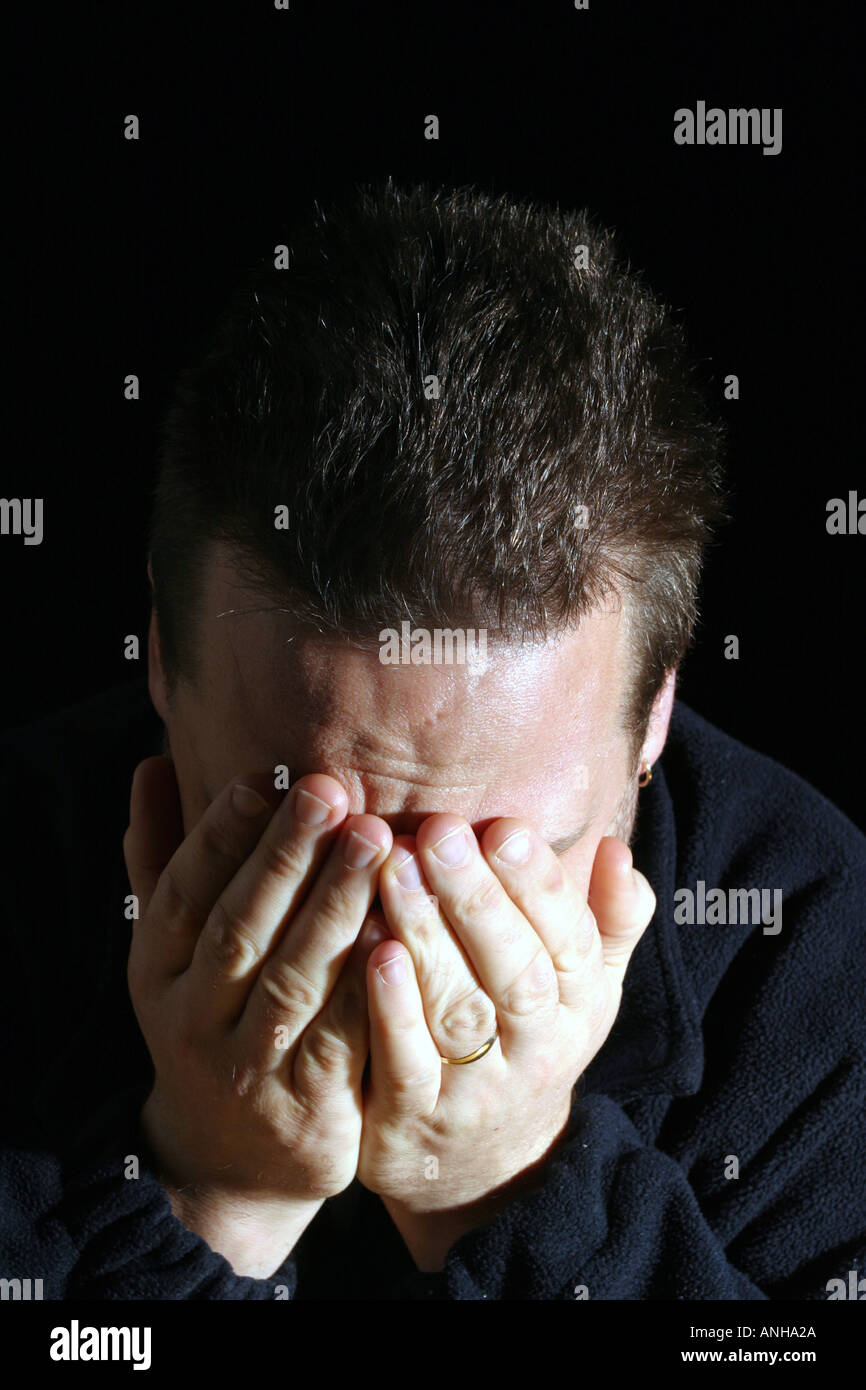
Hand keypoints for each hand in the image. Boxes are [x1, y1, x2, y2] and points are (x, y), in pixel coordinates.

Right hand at [123, 756, 391, 1276]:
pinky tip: (397, 937)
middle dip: (287, 857)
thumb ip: (163, 857)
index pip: (184, 892)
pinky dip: (367, 992)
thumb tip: (152, 763)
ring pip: (292, 980)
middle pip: (240, 929)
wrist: (229, 1159)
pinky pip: (340, 1043)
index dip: (222, 835)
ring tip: (376, 842)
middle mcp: (193, 1016)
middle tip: (332, 793)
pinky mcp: (309, 1107)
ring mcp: (249, 1066)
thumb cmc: (210, 1017)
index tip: (266, 776)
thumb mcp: (171, 949)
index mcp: (158, 968)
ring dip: (333, 908)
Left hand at [356, 817, 654, 1269]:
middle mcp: (535, 1048)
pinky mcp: (413, 1121)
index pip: (569, 939)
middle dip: (477, 897)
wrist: (484, 1168)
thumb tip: (619, 851)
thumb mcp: (584, 990)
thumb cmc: (527, 1042)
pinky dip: (391, 1010)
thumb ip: (609, 921)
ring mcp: (475, 1089)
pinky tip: (373, 953)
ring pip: (457, 1009)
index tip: (503, 827)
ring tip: (395, 870)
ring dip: (427, 937)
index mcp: (577, 1004)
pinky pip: (406, 1065)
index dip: (538, 884)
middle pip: (514, 970)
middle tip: (438, 831)